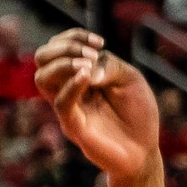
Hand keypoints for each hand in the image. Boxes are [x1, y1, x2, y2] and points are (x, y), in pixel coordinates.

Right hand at [36, 29, 159, 181]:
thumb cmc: (137, 113)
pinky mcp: (74, 127)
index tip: (99, 42)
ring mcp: (69, 108)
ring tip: (87, 64)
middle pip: (42, 58)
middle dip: (63, 46)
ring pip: (42, 78)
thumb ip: (110, 65)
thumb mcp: (130, 79)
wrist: (144, 150)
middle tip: (92, 53)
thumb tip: (85, 67)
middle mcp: (68, 89)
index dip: (73, 37)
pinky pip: (62, 103)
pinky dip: (72, 85)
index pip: (57, 47)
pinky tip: (88, 76)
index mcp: (79, 74)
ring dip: (63, 63)